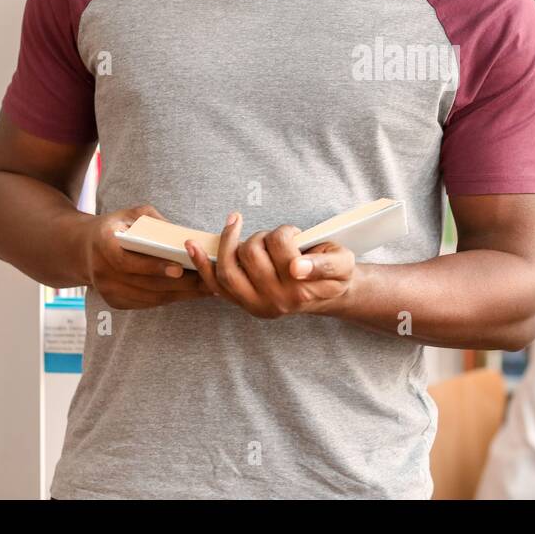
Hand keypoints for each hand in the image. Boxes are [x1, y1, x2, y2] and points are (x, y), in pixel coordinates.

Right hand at [79, 204, 213, 309]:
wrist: (84, 249)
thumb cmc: (116, 226)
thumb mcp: (132, 214)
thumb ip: (155, 221)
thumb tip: (184, 236)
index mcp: (102, 243)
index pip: (127, 261)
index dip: (153, 267)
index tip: (179, 268)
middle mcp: (100, 270)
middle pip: (144, 283)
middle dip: (178, 284)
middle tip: (207, 280)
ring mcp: (106, 290)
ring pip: (149, 297)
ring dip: (180, 294)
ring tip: (207, 288)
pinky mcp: (114, 302)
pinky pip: (147, 303)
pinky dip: (170, 299)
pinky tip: (190, 293)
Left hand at [187, 212, 354, 318]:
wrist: (325, 294)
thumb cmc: (333, 272)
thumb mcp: (342, 262)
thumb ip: (324, 263)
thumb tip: (297, 267)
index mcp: (300, 289)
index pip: (281, 247)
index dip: (286, 233)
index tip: (295, 234)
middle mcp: (275, 301)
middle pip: (252, 253)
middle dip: (262, 235)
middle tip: (275, 236)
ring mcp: (255, 304)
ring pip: (229, 269)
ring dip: (231, 241)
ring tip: (241, 228)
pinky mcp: (242, 302)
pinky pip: (215, 284)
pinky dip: (202, 264)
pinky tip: (192, 245)